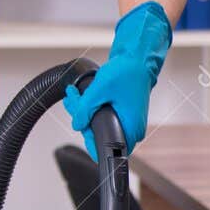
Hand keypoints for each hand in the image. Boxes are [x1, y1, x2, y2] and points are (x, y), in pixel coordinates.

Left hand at [63, 0, 171, 160]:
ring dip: (83, 111)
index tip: (81, 125)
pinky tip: (80, 97)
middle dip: (82, 119)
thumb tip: (76, 124)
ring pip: (99, 125)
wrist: (137, 60)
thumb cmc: (126, 73)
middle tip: (73, 101)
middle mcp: (132, 129)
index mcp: (131, 128)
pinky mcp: (123, 114)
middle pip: (100, 135)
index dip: (91, 140)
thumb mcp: (99, 91)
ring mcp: (128, 122)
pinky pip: (103, 117)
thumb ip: (85, 109)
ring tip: (74, 95)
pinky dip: (91, 108)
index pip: (108, 149)